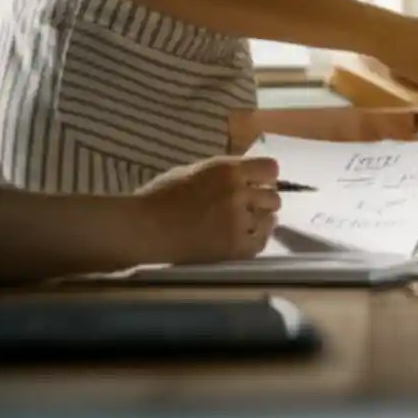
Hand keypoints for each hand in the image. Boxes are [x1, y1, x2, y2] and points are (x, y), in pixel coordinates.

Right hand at [135, 156, 281, 263]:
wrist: (144, 228)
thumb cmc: (161, 196)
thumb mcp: (193, 171)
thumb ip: (224, 173)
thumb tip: (247, 176)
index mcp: (227, 171)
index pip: (270, 169)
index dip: (265, 177)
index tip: (257, 183)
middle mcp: (238, 194)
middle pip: (273, 196)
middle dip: (262, 200)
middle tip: (248, 206)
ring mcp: (238, 222)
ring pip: (270, 219)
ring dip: (260, 220)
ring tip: (243, 222)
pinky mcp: (236, 248)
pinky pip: (262, 242)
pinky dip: (255, 238)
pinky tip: (243, 235)